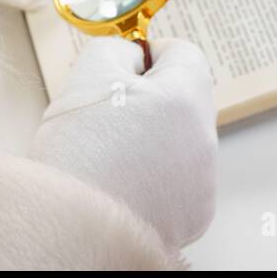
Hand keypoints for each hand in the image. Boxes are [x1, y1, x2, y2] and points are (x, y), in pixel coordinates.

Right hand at [30, 37, 217, 249]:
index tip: (126, 68)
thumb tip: (132, 57)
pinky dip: (156, 178)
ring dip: (154, 139)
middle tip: (108, 115)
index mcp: (185, 98)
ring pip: (181, 141)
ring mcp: (203, 181)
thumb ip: (117, 49)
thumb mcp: (87, 73)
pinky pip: (179, 181)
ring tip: (110, 156)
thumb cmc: (77, 153)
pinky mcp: (194, 215)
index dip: (150, 54)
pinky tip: (122, 184)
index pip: (184, 53)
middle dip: (151, 99)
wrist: (72, 228)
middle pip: (184, 99)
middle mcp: (204, 139)